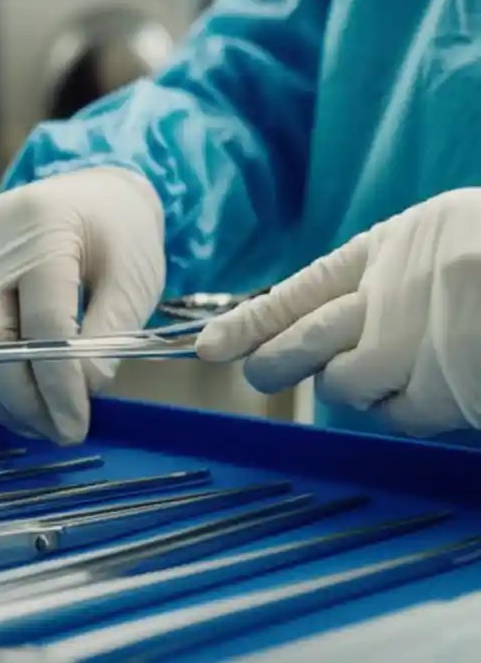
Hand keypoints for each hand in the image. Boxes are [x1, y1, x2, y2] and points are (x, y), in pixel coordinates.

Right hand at [0, 167, 165, 444]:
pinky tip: (4, 396)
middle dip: (17, 397)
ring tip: (33, 421)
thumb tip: (78, 394)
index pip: (43, 322)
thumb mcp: (135, 281)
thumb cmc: (118, 235)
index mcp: (44, 227)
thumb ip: (108, 338)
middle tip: (54, 431)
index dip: (56, 384)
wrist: (89, 193)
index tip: (74, 425)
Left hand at [197, 188, 480, 437]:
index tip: (208, 349)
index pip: (293, 296)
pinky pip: (407, 416)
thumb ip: (341, 286)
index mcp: (384, 253)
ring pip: (352, 390)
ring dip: (363, 387)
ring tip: (408, 359)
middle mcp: (395, 301)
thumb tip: (253, 334)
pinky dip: (413, 406)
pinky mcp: (454, 390)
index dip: (248, 326)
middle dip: (284, 364)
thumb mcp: (414, 246)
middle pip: (307, 354)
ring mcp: (424, 347)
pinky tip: (442, 378)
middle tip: (274, 368)